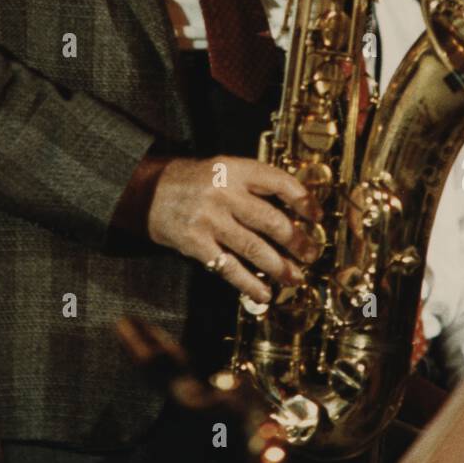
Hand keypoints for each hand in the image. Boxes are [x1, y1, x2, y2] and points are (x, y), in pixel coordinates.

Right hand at [147, 156, 322, 303]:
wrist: (147, 191)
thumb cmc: (193, 181)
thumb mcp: (223, 168)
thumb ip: (253, 184)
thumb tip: (292, 210)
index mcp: (234, 168)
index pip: (279, 181)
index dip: (303, 199)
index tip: (316, 215)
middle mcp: (224, 192)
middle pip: (271, 220)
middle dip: (296, 241)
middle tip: (310, 254)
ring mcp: (209, 219)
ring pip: (254, 248)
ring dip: (279, 267)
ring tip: (294, 278)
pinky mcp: (195, 244)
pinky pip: (229, 268)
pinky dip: (249, 283)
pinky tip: (263, 294)